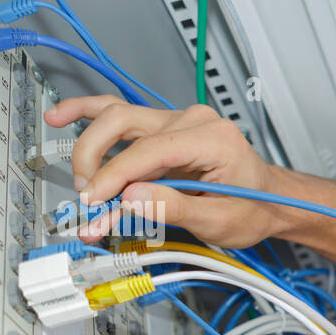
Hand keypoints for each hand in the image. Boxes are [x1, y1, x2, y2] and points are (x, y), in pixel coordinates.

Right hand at [43, 95, 283, 247]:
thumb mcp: (219, 220)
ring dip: (87, 137)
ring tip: (66, 156)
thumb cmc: (254, 208)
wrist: (272, 202)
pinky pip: (122, 117)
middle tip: (87, 195)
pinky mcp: (166, 129)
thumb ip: (174, 209)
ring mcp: (178, 121)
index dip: (114, 176)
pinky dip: (91, 114)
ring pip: (118, 115)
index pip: (148, 151)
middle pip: (125, 123)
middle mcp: (193, 120)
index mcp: (213, 138)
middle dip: (96, 159)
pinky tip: (63, 114)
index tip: (94, 201)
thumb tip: (130, 199)